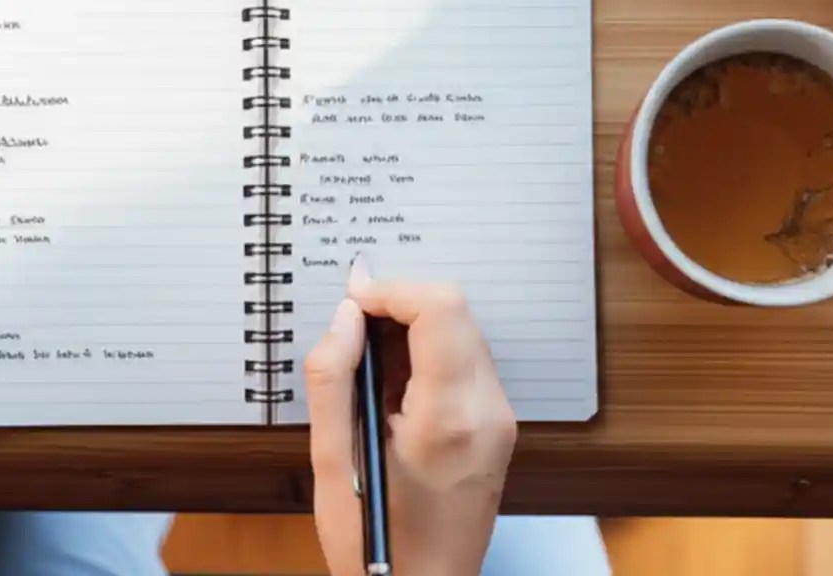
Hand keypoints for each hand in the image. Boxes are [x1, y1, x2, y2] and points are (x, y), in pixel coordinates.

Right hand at [306, 260, 517, 575]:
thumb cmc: (378, 541)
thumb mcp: (332, 459)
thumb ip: (334, 376)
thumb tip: (346, 316)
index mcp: (448, 417)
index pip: (439, 308)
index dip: (391, 291)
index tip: (353, 303)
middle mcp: (488, 411)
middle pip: (455, 313)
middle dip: (400, 307)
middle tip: (353, 336)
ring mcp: (500, 419)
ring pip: (463, 333)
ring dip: (414, 331)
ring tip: (370, 373)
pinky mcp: (499, 426)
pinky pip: (466, 363)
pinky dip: (429, 356)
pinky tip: (394, 391)